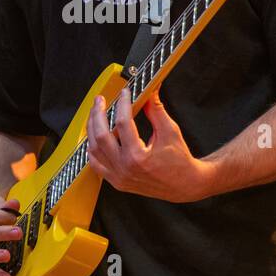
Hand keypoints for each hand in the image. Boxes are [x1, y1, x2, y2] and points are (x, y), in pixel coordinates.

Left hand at [86, 86, 213, 202]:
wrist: (184, 184)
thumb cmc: (179, 161)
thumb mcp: (170, 131)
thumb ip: (156, 110)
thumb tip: (149, 92)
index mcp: (138, 157)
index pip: (123, 123)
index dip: (122, 104)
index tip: (124, 93)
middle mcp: (125, 168)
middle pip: (100, 136)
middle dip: (98, 114)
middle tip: (100, 100)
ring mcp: (118, 177)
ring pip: (93, 150)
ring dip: (91, 130)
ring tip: (95, 115)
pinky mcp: (116, 181)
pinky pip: (96, 164)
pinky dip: (92, 149)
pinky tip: (94, 136)